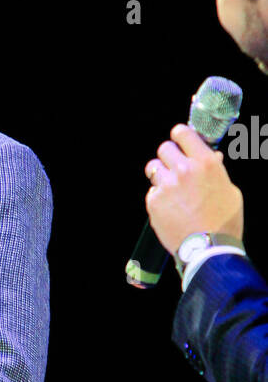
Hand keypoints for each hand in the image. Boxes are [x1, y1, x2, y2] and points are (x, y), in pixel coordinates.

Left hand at [144, 123, 243, 254]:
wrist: (208, 248)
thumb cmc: (224, 222)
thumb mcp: (230, 191)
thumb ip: (217, 171)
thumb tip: (213, 157)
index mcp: (205, 163)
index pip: (183, 132)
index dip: (179, 135)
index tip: (179, 140)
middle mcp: (184, 170)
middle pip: (164, 148)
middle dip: (169, 156)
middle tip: (174, 167)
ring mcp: (167, 186)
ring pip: (154, 168)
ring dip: (160, 175)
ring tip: (170, 188)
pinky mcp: (154, 201)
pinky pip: (152, 192)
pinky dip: (158, 197)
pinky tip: (170, 208)